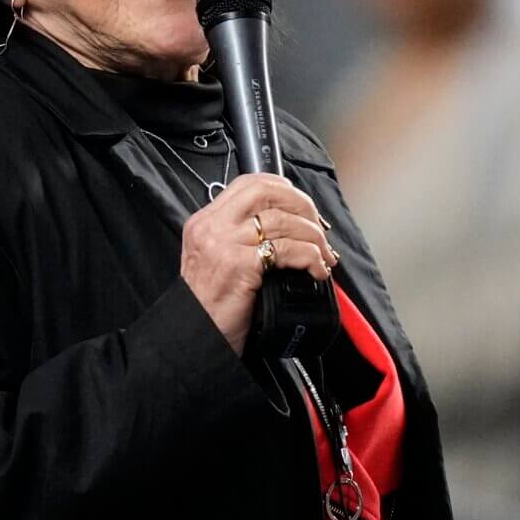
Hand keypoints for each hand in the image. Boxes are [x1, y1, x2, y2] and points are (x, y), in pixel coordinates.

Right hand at [181, 174, 338, 355]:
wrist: (196, 336)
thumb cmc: (211, 305)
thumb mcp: (217, 259)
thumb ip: (241, 236)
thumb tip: (288, 223)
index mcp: (205, 221)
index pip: (248, 183)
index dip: (283, 188)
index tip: (303, 206)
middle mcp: (212, 226)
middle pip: (267, 192)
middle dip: (302, 205)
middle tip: (318, 228)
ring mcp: (224, 243)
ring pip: (283, 220)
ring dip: (314, 237)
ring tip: (323, 255)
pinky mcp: (240, 263)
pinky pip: (288, 248)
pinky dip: (311, 258)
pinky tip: (316, 270)